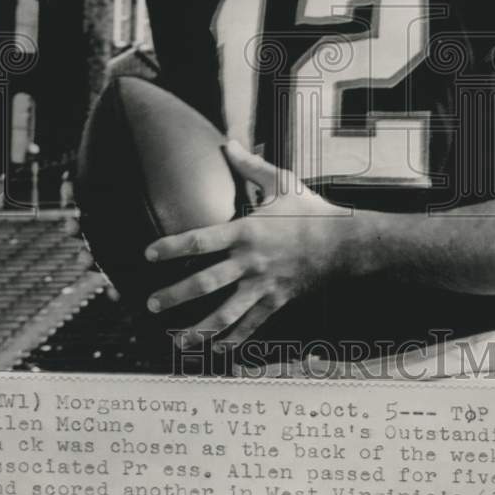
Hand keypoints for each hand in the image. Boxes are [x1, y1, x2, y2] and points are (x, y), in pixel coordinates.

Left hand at [143, 140, 350, 348]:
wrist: (345, 243)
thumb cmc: (311, 210)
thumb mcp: (282, 182)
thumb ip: (251, 165)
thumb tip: (228, 143)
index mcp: (248, 230)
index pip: (202, 239)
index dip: (173, 246)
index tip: (149, 253)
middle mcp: (251, 261)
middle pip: (206, 282)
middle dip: (176, 295)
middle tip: (152, 304)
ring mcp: (264, 284)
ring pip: (226, 313)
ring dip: (199, 330)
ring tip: (176, 341)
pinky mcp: (277, 301)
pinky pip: (252, 326)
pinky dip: (234, 340)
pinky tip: (216, 351)